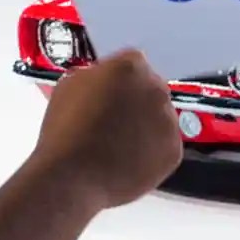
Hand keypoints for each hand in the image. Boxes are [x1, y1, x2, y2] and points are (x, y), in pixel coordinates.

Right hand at [30, 49, 182, 209]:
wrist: (72, 174)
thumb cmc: (64, 127)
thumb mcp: (70, 84)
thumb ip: (95, 76)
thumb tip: (104, 83)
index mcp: (131, 66)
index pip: (133, 65)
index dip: (118, 81)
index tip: (106, 95)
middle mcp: (158, 88)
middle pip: (151, 90)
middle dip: (136, 102)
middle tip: (114, 122)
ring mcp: (169, 120)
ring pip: (160, 119)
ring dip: (146, 127)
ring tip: (119, 146)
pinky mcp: (174, 150)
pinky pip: (164, 147)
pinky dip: (151, 153)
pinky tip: (128, 161)